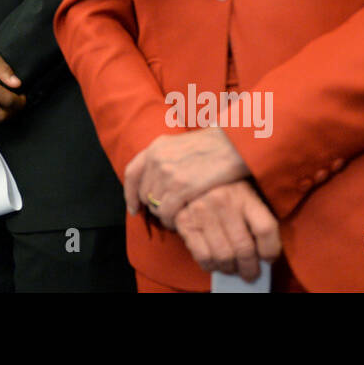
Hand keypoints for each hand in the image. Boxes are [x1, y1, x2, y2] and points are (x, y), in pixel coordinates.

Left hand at [125, 128, 249, 227]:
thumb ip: (165, 158)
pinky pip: (166, 212)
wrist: (234, 144)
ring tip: (177, 216)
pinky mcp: (182, 187)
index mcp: (156, 147)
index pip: (132, 173)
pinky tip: (181, 221)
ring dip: (164, 214)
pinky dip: (171, 220)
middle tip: (166, 213)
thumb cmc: (214, 145)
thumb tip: (155, 180)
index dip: (130, 194)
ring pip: (155, 204)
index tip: (134, 207)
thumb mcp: (181, 144)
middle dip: (153, 206)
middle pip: (144, 192)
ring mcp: (168, 173)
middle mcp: (157, 159)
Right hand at [172, 180, 280, 280]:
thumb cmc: (225, 190)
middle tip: (251, 274)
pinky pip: (202, 256)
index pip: (265, 229)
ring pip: (223, 256)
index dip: (271, 250)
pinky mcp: (184, 221)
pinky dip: (211, 266)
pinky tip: (215, 262)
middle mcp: (222, 201)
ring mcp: (201, 211)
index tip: (269, 258)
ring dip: (231, 269)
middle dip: (250, 268)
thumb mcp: (246, 193)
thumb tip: (262, 255)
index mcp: (244, 193)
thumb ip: (256, 218)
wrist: (190, 174)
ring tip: (233, 268)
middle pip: (244, 248)